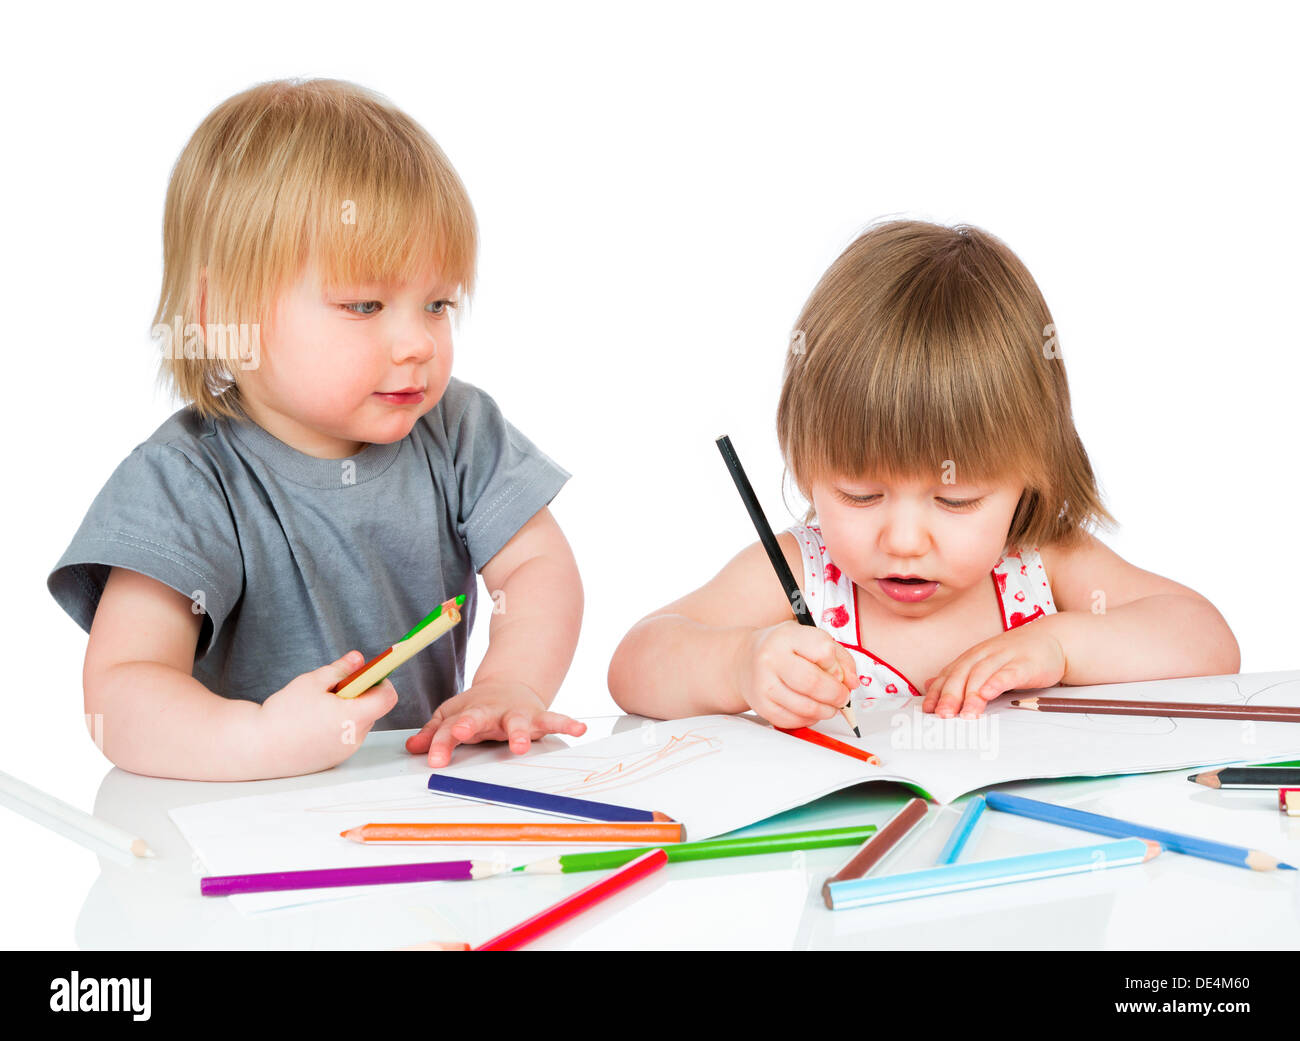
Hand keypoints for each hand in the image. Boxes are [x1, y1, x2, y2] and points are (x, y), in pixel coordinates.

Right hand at [260, 650, 398, 773]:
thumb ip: (340, 669)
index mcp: (352, 717)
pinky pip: (344, 738)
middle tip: (333, 689)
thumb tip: (358, 659)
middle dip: (359, 696)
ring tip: (316, 709)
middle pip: (372, 710)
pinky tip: (311, 725)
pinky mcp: (332, 761)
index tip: (368, 674)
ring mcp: (344, 752)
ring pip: (357, 724)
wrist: (255, 748)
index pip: (388, 698)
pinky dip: (336, 728)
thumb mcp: (311, 682)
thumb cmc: (282, 714)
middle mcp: (353, 738)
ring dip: (346, 712)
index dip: (381, 682)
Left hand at [405, 679, 587, 766]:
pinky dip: (567, 723)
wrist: (508, 684)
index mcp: (466, 713)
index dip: (440, 743)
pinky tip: (580, 728)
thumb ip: (433, 733)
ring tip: (520, 747)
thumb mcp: (451, 715)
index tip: (434, 759)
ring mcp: (514, 713)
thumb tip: (412, 749)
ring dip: (518, 733)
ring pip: (516, 722)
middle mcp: (490, 712)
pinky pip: (554, 719)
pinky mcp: (537, 715)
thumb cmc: (477, 707)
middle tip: (461, 733)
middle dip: (468, 725)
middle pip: (477, 717)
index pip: (449, 729)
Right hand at [735, 621, 859, 729]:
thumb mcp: (810, 639)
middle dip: (836, 695)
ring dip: (826, 710)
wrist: (745, 660)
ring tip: (830, 706)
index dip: (837, 665)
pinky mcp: (762, 706)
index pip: (823, 651)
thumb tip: (852, 683)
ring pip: (805, 707)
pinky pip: (793, 721)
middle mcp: (771, 659)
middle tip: (842, 697)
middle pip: (814, 683)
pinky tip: (811, 710)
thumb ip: (839, 657)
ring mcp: (764, 684)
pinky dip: (809, 720)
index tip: (837, 670)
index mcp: (787, 636)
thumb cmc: (785, 649)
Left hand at [920, 622, 1066, 717]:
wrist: (1051, 640)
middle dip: (950, 695)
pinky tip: (988, 694)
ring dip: (972, 695)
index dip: (937, 692)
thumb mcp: (982, 663)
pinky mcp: (1024, 664)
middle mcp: (984, 655)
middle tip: (943, 715)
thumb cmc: (1014, 656)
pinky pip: (1008, 673)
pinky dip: (997, 683)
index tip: (928, 710)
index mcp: (971, 657)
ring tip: (966, 713)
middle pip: (962, 675)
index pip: (949, 675)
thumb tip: (929, 684)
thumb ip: (958, 675)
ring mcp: (1004, 657)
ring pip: (982, 675)